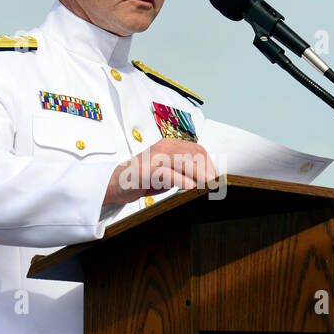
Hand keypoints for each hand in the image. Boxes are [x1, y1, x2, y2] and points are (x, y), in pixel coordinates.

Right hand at [103, 137, 217, 205]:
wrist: (116, 183)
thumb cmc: (143, 178)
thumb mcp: (168, 172)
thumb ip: (185, 171)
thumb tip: (208, 180)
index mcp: (170, 145)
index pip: (198, 150)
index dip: (210, 165)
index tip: (217, 180)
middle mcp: (163, 147)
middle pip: (194, 155)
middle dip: (207, 172)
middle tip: (215, 187)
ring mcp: (154, 158)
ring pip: (184, 162)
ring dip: (199, 176)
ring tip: (207, 188)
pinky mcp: (146, 171)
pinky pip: (167, 173)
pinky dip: (181, 180)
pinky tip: (190, 188)